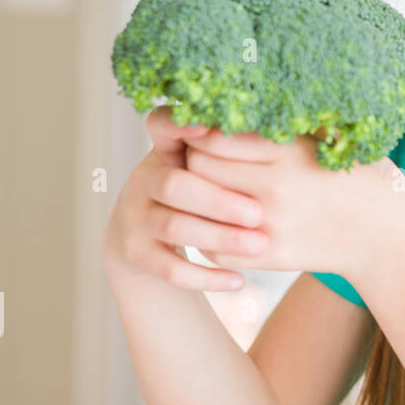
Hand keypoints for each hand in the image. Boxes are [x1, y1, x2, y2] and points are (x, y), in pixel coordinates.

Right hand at [101, 108, 268, 290]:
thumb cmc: (192, 190)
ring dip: (219, 238)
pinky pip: (169, 269)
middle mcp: (142, 180)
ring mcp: (134, 217)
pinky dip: (205, 277)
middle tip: (258, 213)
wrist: (143, 233)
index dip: (178, 125)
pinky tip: (238, 279)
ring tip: (259, 245)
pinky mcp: (136, 253)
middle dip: (218, 200)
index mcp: (162, 150)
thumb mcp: (200, 163)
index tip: (205, 129)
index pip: (160, 125)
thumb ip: (226, 149)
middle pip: (175, 185)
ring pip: (174, 228)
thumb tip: (269, 129)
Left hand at [181, 125, 404, 284]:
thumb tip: (235, 96)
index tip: (200, 131)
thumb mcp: (327, 138)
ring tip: (204, 187)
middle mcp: (276, 187)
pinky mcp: (270, 254)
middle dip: (192, 161)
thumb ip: (284, 121)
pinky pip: (214, 244)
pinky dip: (207, 232)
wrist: (383, 233)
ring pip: (202, 207)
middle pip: (200, 169)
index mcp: (289, 151)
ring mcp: (271, 224)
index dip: (198, 132)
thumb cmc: (355, 175)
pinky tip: (217, 220)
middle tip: (198, 158)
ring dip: (196, 197)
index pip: (213, 137)